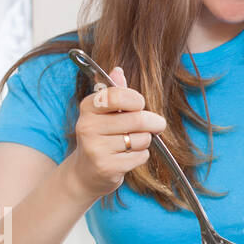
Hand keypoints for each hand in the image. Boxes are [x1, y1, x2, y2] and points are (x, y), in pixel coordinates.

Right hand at [65, 65, 166, 201]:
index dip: (135, 99)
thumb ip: (114, 93)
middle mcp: (88, 126)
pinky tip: (128, 157)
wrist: (85, 173)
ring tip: (132, 143)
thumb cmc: (101, 138)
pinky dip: (141, 156)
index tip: (140, 104)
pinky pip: (140, 156)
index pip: (116, 95)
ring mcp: (96, 148)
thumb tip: (118, 70)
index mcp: (88, 107)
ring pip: (141, 139)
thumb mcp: (103, 114)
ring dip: (145, 141)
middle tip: (158, 124)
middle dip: (153, 122)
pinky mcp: (107, 167)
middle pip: (136, 119)